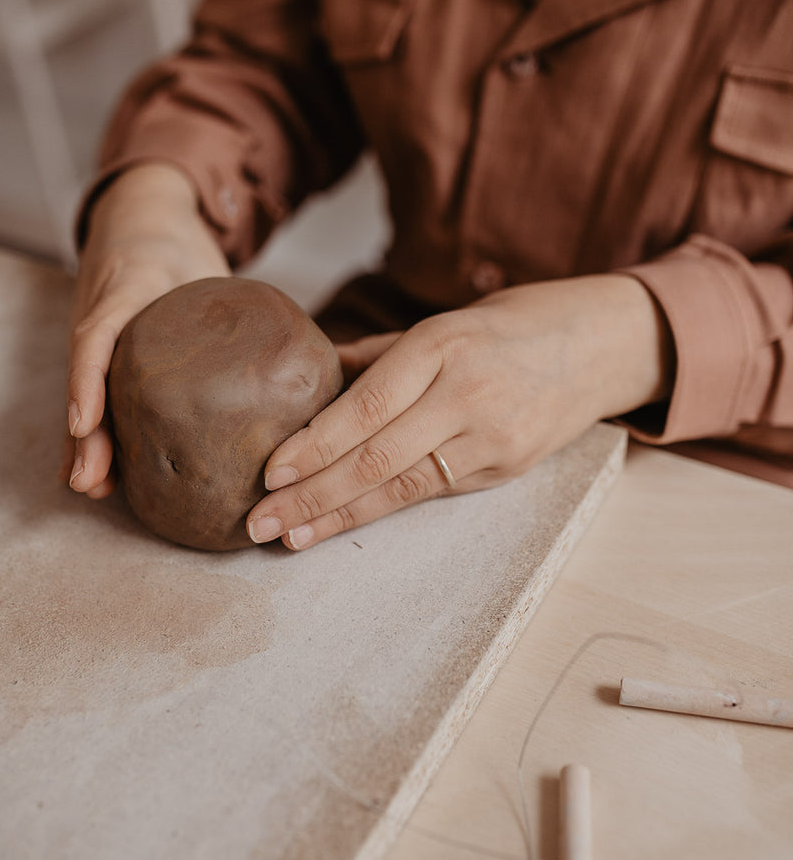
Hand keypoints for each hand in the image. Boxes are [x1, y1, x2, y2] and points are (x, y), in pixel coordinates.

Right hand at [63, 163, 230, 496]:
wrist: (144, 221)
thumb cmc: (172, 247)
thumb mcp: (197, 264)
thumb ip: (236, 304)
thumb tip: (305, 353)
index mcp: (121, 296)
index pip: (96, 339)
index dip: (89, 384)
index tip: (84, 424)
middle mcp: (100, 325)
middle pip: (87, 385)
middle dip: (88, 435)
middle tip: (92, 480)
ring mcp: (97, 344)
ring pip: (86, 397)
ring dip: (87, 445)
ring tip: (94, 486)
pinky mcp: (107, 358)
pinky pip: (97, 399)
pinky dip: (96, 436)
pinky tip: (104, 476)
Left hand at [245, 274, 673, 548]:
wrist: (602, 344)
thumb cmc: (509, 325)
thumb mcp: (442, 322)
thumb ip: (377, 356)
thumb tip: (306, 375)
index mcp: (443, 345)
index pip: (367, 407)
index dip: (315, 445)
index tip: (268, 472)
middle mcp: (468, 394)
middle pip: (377, 458)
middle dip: (311, 495)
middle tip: (258, 521)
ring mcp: (494, 438)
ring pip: (403, 487)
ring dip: (339, 516)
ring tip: (289, 537)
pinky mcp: (509, 468)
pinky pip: (434, 492)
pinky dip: (382, 509)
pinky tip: (340, 523)